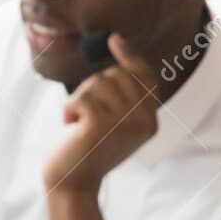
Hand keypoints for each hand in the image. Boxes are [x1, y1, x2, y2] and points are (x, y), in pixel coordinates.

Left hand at [42, 33, 161, 195]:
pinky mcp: (100, 127)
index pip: (145, 79)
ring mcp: (124, 125)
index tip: (114, 38)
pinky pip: (81, 99)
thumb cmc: (90, 148)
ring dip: (80, 98)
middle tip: (83, 109)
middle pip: (116, 76)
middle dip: (93, 85)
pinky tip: (69, 125)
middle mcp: (143, 122)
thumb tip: (118, 55)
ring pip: (97, 84)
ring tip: (77, 120)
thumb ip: (122, 98)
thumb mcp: (115, 124)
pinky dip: (69, 108)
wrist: (75, 181)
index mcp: (151, 121)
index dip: (130, 56)